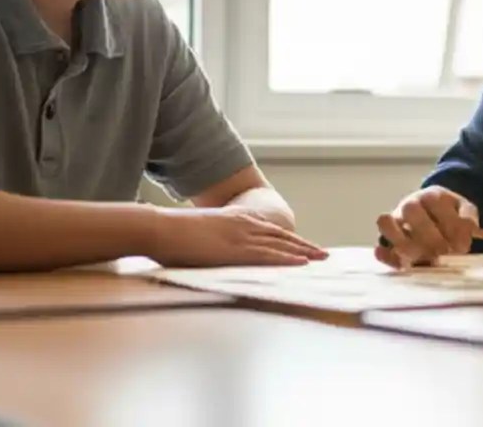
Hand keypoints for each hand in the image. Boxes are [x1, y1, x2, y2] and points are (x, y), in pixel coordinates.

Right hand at [147, 205, 328, 266]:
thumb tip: (211, 250)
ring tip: (321, 259)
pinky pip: (268, 255)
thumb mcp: (199, 233)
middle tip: (323, 254)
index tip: (304, 246)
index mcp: (234, 219)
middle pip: (281, 236)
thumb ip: (212, 240)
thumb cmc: (171, 233)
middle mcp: (243, 225)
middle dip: (303, 246)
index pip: (269, 230)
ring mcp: (241, 236)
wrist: (159, 227)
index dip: (289, 239)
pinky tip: (302, 263)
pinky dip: (287, 259)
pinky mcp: (235, 250)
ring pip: (280, 245)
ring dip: (303, 252)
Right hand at [375, 186, 482, 267]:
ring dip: (405, 243)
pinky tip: (402, 265)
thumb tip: (472, 229)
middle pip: (410, 212)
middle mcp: (409, 204)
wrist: (432, 213)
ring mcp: (395, 222)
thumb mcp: (465, 210)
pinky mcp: (388, 241)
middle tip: (444, 252)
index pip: (438, 206)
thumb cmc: (450, 213)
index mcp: (431, 196)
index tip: (462, 245)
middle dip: (430, 236)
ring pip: (386, 223)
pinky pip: (380, 246)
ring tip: (423, 258)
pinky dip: (386, 256)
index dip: (451, 227)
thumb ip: (469, 219)